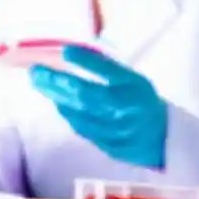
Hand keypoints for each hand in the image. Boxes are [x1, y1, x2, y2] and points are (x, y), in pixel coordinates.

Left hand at [29, 45, 166, 168]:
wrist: (163, 137)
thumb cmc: (141, 100)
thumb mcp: (129, 78)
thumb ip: (101, 66)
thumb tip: (67, 51)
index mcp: (132, 90)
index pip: (106, 72)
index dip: (84, 62)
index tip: (63, 51)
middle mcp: (124, 112)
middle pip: (83, 96)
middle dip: (55, 83)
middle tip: (35, 72)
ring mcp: (117, 132)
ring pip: (79, 115)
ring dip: (57, 99)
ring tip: (41, 84)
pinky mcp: (110, 147)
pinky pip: (83, 129)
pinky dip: (68, 115)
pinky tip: (58, 103)